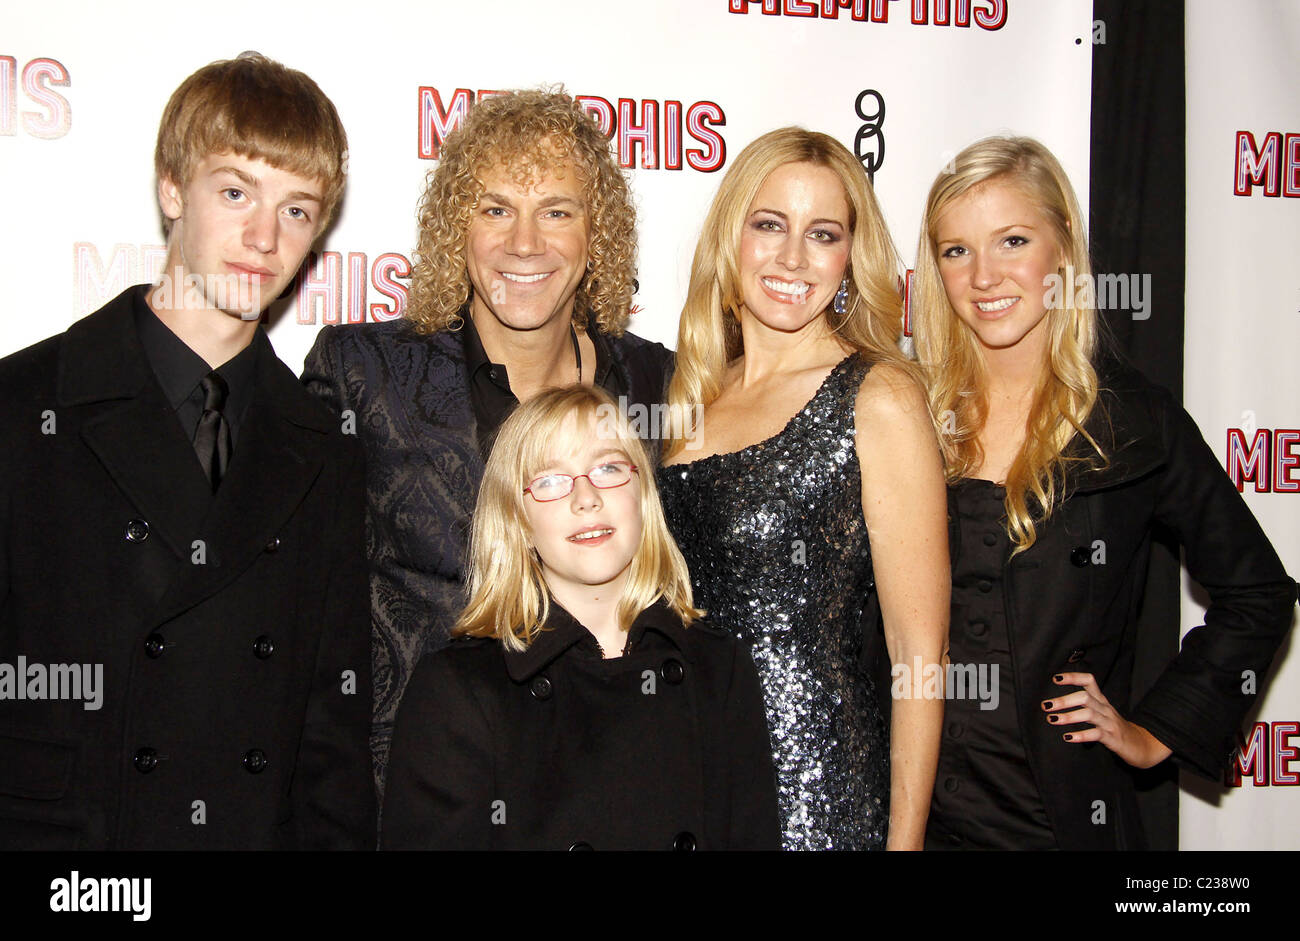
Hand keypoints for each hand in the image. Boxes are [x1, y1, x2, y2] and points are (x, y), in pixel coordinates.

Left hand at [1041, 672, 1172, 768]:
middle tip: (1046, 705)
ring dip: (1069, 716)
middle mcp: (1105, 708)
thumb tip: (1058, 701)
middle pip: (1085, 697)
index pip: (1089, 681)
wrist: (1140, 745)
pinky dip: (1081, 735)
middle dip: (1064, 700)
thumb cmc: (1114, 728)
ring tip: (1052, 719)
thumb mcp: (1101, 712)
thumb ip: (1085, 705)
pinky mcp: (1113, 738)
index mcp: (1101, 700)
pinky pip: (1096, 734)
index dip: (1073, 677)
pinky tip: (1068, 737)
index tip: (1055, 678)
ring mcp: (1109, 723)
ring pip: (1089, 714)